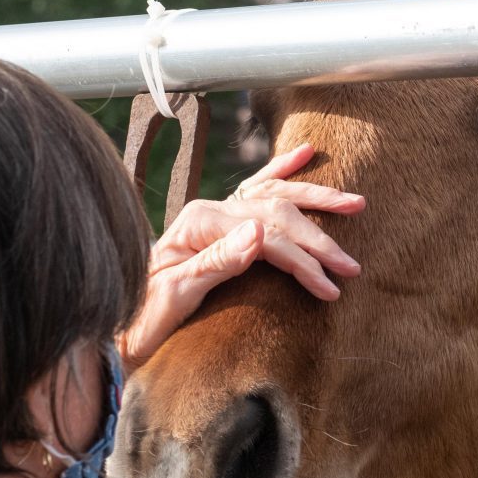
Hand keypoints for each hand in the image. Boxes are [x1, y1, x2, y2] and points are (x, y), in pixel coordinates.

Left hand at [116, 144, 363, 371]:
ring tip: (356, 205)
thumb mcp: (177, 294)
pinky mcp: (221, 222)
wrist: (120, 322)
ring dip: (318, 202)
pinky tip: (306, 154)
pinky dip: (282, 171)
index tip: (329, 286)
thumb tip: (261, 234)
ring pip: (276, 198)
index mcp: (200, 223)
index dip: (301, 260)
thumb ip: (217, 262)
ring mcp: (216, 213)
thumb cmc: (145, 315)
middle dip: (319, 241)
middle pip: (278, 214)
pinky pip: (257, 189)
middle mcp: (210, 210)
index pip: (266, 236)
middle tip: (352, 266)